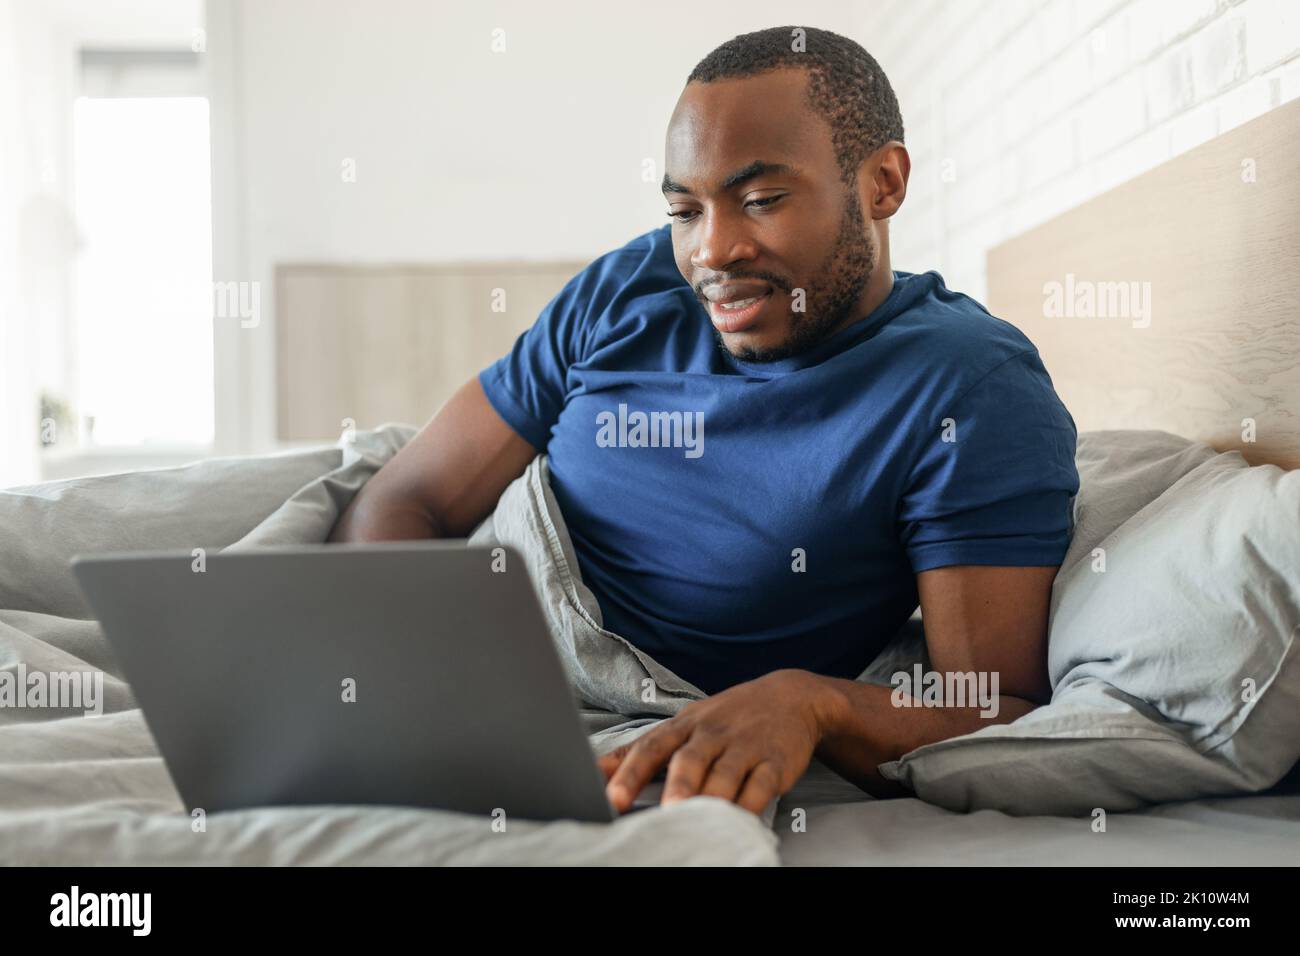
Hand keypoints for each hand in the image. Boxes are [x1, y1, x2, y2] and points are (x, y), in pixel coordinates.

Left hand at [597, 669, 840, 815]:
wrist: (790, 697)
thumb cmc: (726, 718)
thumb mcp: (682, 724)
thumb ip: (641, 749)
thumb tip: (596, 770)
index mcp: (684, 727)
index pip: (651, 747)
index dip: (630, 772)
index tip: (611, 797)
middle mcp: (712, 735)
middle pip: (688, 759)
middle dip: (675, 786)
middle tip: (664, 811)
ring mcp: (745, 747)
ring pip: (724, 773)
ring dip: (710, 796)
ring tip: (697, 819)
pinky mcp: (775, 762)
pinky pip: (761, 784)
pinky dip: (750, 803)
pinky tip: (738, 818)